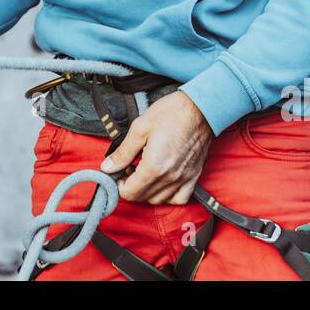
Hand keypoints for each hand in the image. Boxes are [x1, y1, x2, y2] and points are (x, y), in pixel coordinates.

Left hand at [99, 91, 214, 204]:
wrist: (202, 109)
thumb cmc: (171, 113)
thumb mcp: (140, 128)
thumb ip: (123, 152)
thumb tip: (107, 167)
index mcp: (154, 166)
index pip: (129, 193)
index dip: (119, 185)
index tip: (120, 172)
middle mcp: (169, 178)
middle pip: (142, 198)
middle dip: (131, 187)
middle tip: (130, 168)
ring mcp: (183, 179)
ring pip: (159, 200)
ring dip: (148, 191)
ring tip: (145, 172)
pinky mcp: (194, 177)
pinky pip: (179, 199)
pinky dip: (168, 195)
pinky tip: (162, 181)